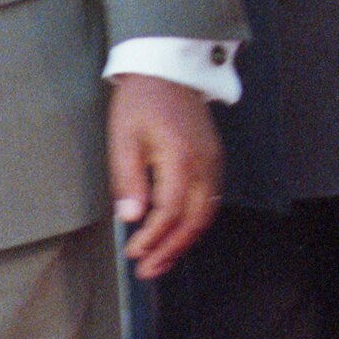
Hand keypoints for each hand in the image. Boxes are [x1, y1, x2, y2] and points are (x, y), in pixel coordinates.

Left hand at [110, 74, 224, 279]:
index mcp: (180, 158)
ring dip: (184, 241)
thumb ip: (128, 180)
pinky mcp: (214, 160)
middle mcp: (204, 164)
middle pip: (195, 220)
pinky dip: (194, 223)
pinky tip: (176, 233)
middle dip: (171, 250)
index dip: (152, 238)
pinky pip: (209, 200)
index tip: (133, 252)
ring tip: (162, 261)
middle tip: (149, 270)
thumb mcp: (124, 138)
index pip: (170, 211)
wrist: (168, 69)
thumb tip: (131, 217)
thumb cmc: (141, 101)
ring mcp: (214, 162)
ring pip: (206, 214)